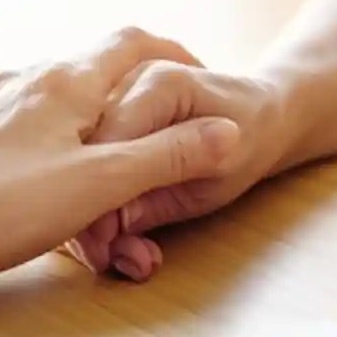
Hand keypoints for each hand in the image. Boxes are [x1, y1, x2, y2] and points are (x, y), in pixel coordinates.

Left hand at [0, 29, 240, 289]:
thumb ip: (167, 156)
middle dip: (116, 101)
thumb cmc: (7, 212)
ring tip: (75, 167)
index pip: (131, 44)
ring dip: (64, 123)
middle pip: (83, 74)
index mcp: (63, 83)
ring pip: (36, 99)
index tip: (192, 67)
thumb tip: (226, 131)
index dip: (170, 50)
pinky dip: (18, 138)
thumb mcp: (104, 187)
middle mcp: (17, 77)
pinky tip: (14, 172)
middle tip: (138, 140)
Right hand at [64, 61, 290, 279]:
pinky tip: (109, 237)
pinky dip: (92, 201)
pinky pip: (85, 161)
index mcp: (157, 82)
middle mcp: (126, 79)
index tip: (103, 245)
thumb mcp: (210, 183)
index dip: (99, 197)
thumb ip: (157, 200)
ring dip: (87, 212)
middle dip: (86, 210)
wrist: (260, 114)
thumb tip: (109, 230)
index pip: (108, 144)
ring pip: (76, 161)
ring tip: (112, 256)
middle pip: (82, 153)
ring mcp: (112, 94)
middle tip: (103, 258)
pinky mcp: (106, 117)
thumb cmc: (247, 143)